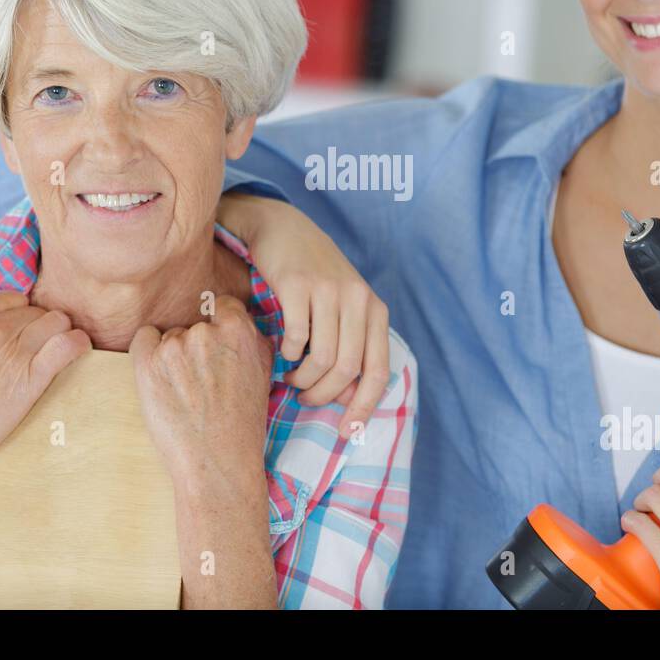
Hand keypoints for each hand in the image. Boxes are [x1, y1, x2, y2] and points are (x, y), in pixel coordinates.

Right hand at [0, 290, 91, 495]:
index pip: (17, 300)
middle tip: (41, 353)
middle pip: (40, 312)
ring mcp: (13, 350)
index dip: (25, 317)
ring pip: (58, 323)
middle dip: (44, 329)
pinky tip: (79, 352)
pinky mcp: (30, 377)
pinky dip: (79, 345)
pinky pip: (68, 345)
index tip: (26, 334)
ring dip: (62, 336)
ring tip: (59, 355)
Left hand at [129, 295, 274, 482]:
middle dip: (196, 347)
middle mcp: (206, 332)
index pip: (222, 306)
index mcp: (238, 330)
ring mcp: (175, 346)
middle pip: (193, 325)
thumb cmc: (243, 423)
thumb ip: (250, 338)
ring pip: (169, 337)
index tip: (215, 349)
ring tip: (185, 393)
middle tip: (201, 381)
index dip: (218, 327)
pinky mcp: (148, 363)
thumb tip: (235, 317)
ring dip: (174, 357)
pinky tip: (161, 382)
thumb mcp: (263, 373)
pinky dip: (148, 355)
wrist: (218, 462)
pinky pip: (143, 340)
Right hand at [218, 193, 390, 435]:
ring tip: (291, 377)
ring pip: (321, 358)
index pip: (378, 370)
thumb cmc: (313, 277)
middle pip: (347, 370)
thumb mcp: (342, 308)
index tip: (345, 432)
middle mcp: (358, 299)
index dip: (363, 406)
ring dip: (302, 378)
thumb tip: (346, 398)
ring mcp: (329, 290)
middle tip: (305, 398)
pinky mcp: (297, 284)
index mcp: (375, 309)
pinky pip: (296, 337)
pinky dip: (286, 353)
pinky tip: (281, 349)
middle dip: (322, 395)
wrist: (283, 227)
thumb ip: (350, 347)